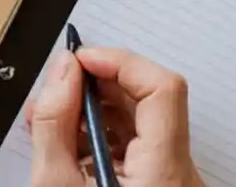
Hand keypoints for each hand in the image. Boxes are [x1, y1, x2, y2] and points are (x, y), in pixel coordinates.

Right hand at [26, 47, 204, 186]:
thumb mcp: (56, 185)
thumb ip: (55, 124)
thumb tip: (63, 70)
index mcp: (163, 171)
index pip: (162, 87)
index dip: (120, 62)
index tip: (83, 61)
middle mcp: (180, 172)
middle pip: (149, 99)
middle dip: (98, 85)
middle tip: (60, 87)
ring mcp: (174, 178)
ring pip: (142, 120)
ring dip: (97, 110)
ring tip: (57, 121)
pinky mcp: (162, 183)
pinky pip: (139, 142)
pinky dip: (105, 134)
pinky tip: (73, 144)